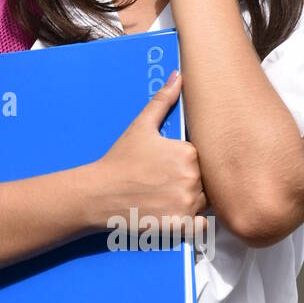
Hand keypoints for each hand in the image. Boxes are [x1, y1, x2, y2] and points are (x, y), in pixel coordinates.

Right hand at [90, 71, 208, 234]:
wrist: (99, 194)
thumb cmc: (119, 161)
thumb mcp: (141, 126)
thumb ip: (163, 101)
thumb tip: (178, 75)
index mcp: (188, 152)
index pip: (201, 159)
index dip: (186, 164)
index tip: (166, 167)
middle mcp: (192, 178)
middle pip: (204, 182)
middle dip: (189, 183)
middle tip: (162, 185)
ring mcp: (187, 204)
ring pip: (204, 203)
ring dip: (190, 202)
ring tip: (164, 199)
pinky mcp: (180, 226)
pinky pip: (202, 226)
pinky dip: (194, 224)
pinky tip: (175, 215)